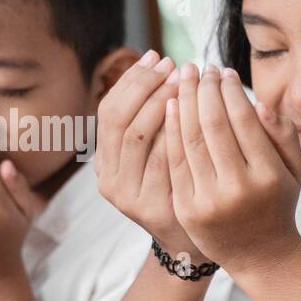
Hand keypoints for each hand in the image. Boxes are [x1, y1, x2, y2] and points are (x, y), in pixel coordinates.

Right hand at [94, 51, 205, 260]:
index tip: (156, 56)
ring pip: (138, 136)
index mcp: (105, 162)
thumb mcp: (162, 157)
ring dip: (161, 102)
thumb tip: (158, 65)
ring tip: (185, 81)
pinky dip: (175, 132)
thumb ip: (154, 123)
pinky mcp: (149, 208)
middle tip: (173, 65)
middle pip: (119, 118)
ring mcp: (126, 196)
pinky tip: (193, 111)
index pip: (109, 109)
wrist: (195, 245)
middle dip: (146, 86)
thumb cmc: (184, 190)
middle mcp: (108, 179)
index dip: (131, 80)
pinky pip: (162, 160)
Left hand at [165, 63, 300, 276]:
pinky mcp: (187, 208)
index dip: (230, 91)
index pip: (243, 121)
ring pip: (189, 139)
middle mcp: (238, 188)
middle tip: (198, 68)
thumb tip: (259, 101)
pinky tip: (169, 107)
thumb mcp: (294, 171)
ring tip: (181, 79)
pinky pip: (175, 160)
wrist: (260, 255)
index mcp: (268, 176)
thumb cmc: (278, 203)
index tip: (223, 72)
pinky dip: (170, 129)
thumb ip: (283, 135)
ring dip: (182, 102)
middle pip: (213, 125)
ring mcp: (209, 200)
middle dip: (203, 90)